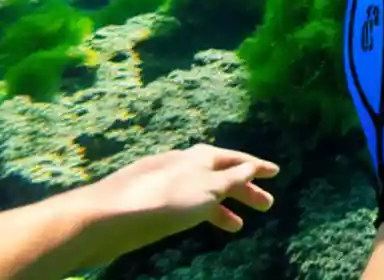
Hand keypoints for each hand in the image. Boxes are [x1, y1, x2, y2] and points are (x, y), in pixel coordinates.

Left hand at [74, 144, 279, 265]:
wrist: (107, 217)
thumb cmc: (163, 201)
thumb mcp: (207, 189)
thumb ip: (231, 179)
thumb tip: (250, 166)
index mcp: (199, 157)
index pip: (237, 160)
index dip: (257, 167)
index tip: (276, 172)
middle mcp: (183, 164)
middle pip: (220, 175)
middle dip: (244, 189)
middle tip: (266, 205)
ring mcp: (164, 182)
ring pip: (202, 192)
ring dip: (223, 206)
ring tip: (237, 226)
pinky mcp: (148, 201)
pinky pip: (184, 203)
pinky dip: (200, 212)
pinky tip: (199, 222)